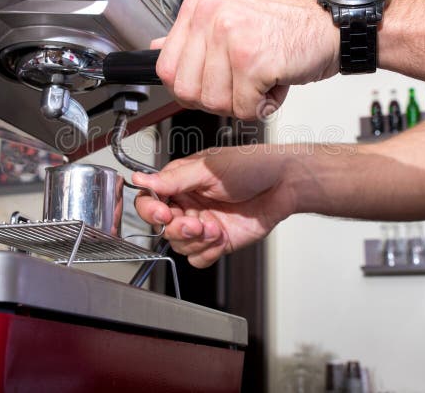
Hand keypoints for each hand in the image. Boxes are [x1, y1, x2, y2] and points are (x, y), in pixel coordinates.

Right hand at [132, 146, 296, 267]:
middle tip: (195, 224)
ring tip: (215, 227)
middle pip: (162, 228)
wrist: (283, 184)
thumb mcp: (209, 169)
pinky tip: (221, 238)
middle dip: (178, 229)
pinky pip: (198, 259)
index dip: (151, 211)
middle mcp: (188, 205)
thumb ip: (173, 179)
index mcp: (180, 183)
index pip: (149, 200)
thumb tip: (140, 179)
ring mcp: (202, 225)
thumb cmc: (251, 166)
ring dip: (196, 241)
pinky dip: (207, 253)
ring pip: (179, 246)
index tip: (163, 214)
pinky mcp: (217, 242)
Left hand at [154, 0, 338, 118]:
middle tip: (243, 85)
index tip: (214, 84)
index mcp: (198, 7)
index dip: (190, 88)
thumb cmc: (285, 28)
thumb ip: (193, 39)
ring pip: (214, 103)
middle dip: (217, 99)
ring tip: (262, 80)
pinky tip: (276, 84)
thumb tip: (157, 50)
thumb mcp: (231, 22)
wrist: (330, 27)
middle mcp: (210, 16)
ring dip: (243, 103)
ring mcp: (230, 36)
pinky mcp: (253, 60)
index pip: (166, 68)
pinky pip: (244, 108)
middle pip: (187, 91)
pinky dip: (264, 106)